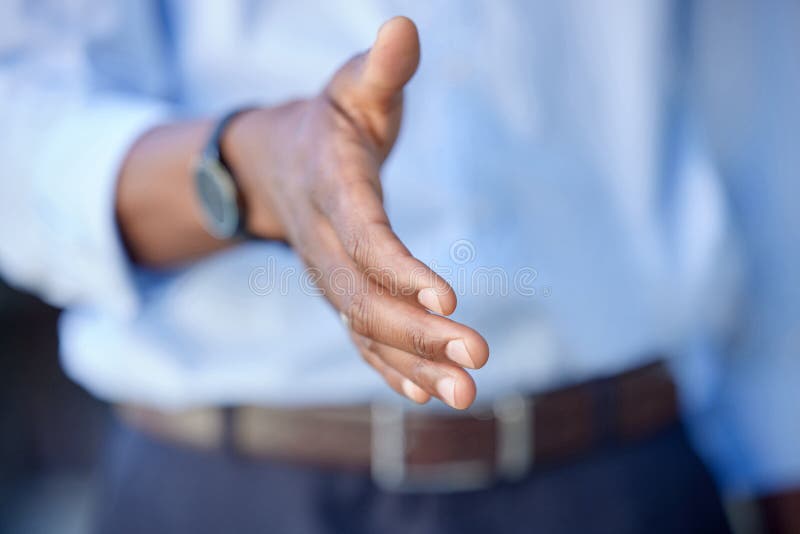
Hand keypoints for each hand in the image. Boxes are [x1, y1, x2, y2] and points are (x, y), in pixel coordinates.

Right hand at [229, 17, 488, 408]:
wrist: (268, 164)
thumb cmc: (324, 122)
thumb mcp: (350, 88)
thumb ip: (379, 69)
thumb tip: (404, 27)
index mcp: (329, 187)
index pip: (363, 237)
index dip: (401, 271)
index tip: (449, 301)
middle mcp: (322, 241)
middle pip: (364, 298)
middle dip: (419, 334)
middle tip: (478, 359)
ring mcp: (326, 274)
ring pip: (364, 329)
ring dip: (413, 364)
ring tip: (465, 396)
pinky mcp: (337, 292)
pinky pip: (360, 338)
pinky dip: (391, 368)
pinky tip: (428, 393)